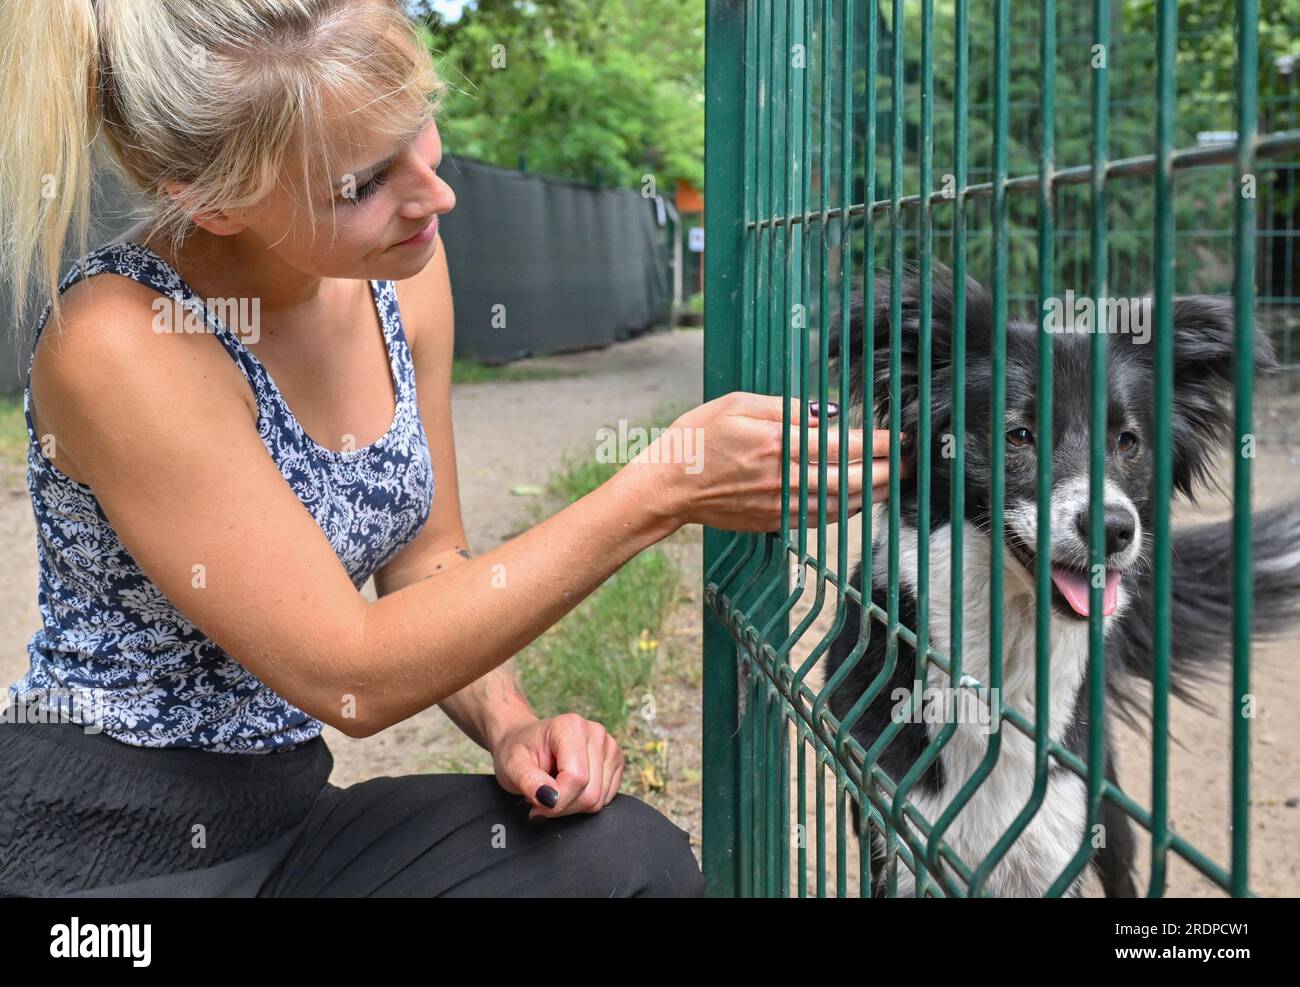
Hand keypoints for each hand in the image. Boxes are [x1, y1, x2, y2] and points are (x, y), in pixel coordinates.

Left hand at [491, 712, 624, 819]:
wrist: (526, 742)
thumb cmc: (519, 752)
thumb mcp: (511, 767)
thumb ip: (528, 782)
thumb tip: (549, 798)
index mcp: (570, 726)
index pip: (576, 778)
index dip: (556, 801)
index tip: (536, 804)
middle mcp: (596, 732)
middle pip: (591, 793)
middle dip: (564, 806)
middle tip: (542, 799)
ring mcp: (610, 746)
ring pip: (599, 799)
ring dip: (573, 805)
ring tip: (554, 790)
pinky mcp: (616, 761)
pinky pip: (606, 798)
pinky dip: (585, 802)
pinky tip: (570, 788)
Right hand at [626, 390, 896, 533]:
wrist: (666, 487)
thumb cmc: (696, 438)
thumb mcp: (736, 404)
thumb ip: (785, 407)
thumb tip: (826, 414)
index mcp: (777, 443)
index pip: (842, 444)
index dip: (878, 442)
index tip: (900, 437)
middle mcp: (784, 478)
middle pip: (852, 478)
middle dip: (886, 470)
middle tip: (910, 462)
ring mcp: (780, 505)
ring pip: (842, 503)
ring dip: (873, 493)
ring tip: (894, 481)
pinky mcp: (774, 522)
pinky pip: (822, 517)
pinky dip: (847, 509)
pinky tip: (860, 500)